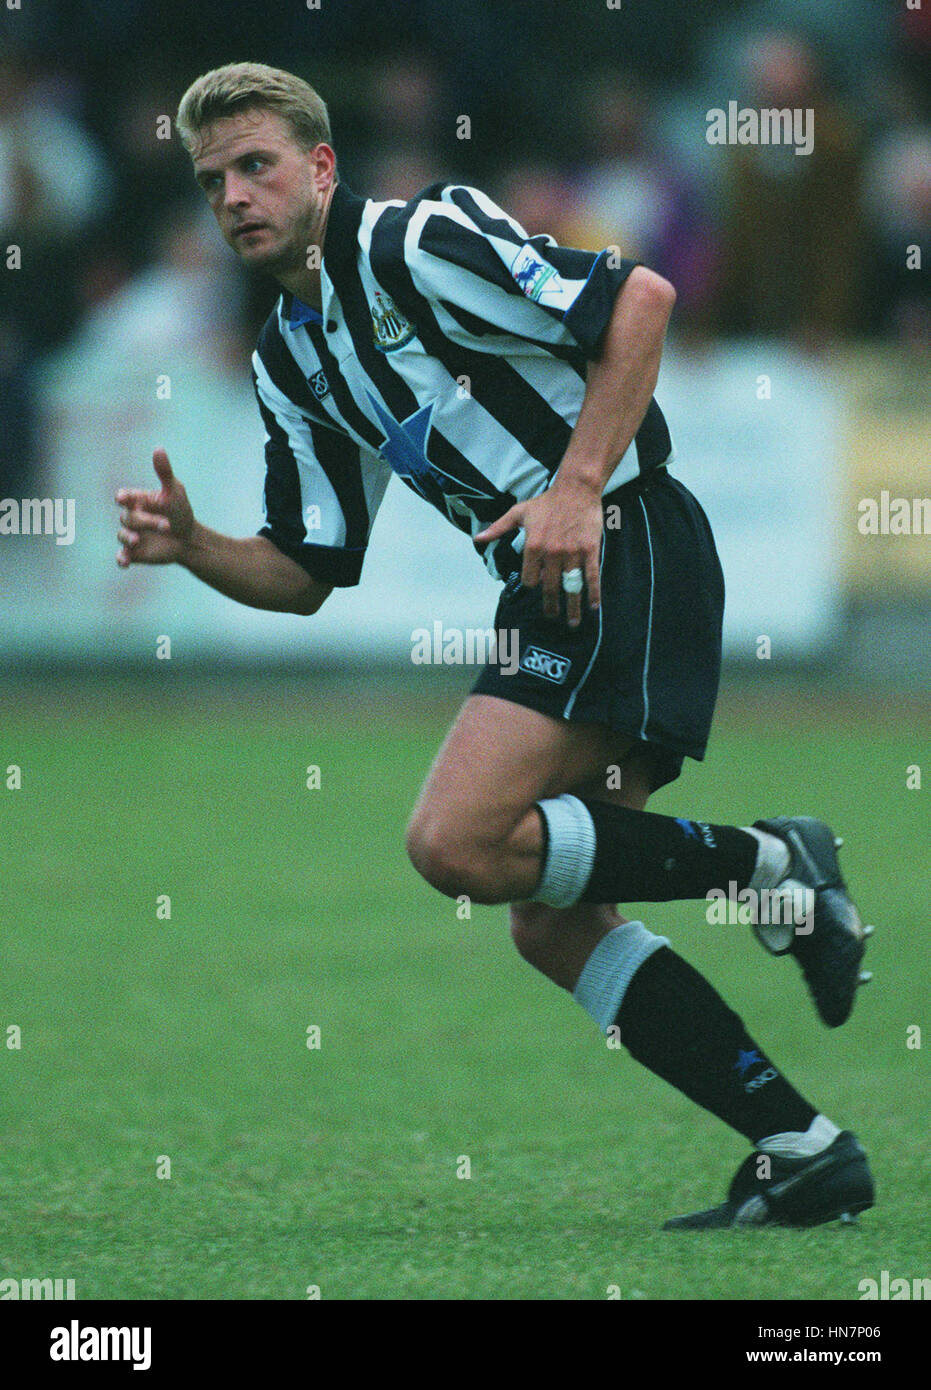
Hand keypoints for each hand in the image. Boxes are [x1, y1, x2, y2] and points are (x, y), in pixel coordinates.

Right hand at [115, 448, 194, 566]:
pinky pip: (122, 556)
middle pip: (129, 518)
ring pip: (122, 535)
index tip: (123, 498)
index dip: (123, 498)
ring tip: (137, 541)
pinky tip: (124, 562)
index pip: (125, 497)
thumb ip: (164, 473)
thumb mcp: (174, 492)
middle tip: (166, 526)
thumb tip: (158, 449)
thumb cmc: (179, 511)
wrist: (188, 539)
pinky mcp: (134, 553)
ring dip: (128, 538)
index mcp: (138, 501)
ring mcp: (131, 535)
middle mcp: (132, 517)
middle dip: (146, 521)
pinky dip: (121, 559)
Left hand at [476, 477, 602, 626]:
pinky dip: (593, 594)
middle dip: (550, 607)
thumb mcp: (518, 513)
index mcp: (532, 546)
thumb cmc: (546, 501)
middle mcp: (551, 553)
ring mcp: (572, 553)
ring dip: (571, 608)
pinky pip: (591, 577)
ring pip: (570, 587)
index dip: (533, 586)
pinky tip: (593, 607)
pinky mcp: (589, 550)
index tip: (537, 589)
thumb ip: (498, 528)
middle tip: (551, 618)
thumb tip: (478, 538)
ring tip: (571, 623)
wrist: (575, 490)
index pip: (530, 579)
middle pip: (549, 588)